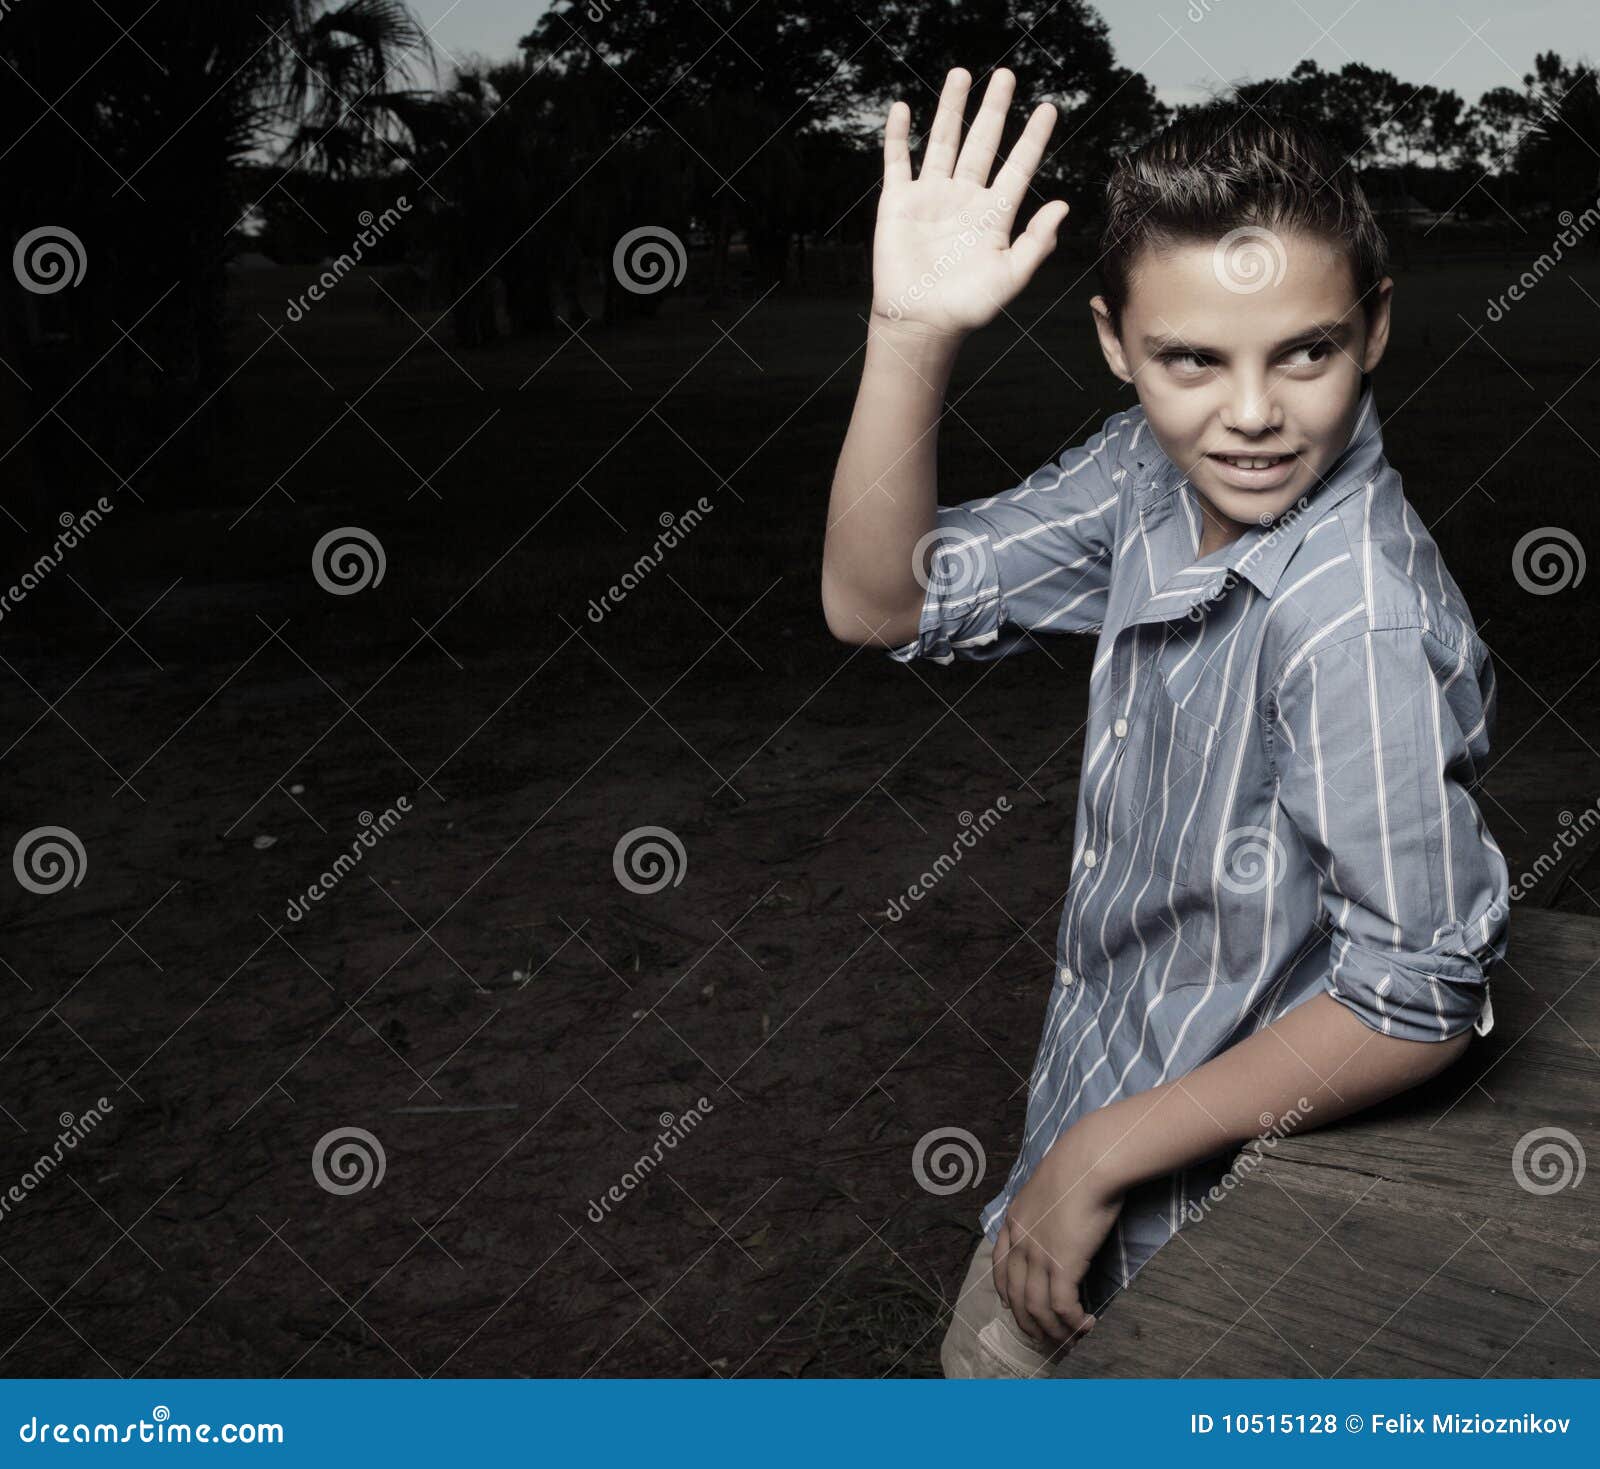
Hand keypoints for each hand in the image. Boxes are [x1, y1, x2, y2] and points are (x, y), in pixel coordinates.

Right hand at [872, 66, 1069, 341]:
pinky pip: (898, 162)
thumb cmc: (967, 308)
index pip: (1017, 167)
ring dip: (952, 108)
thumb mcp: (1010, 277)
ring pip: (943, 142)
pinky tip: (903, 108)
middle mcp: (964, 199)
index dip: (1033, 138)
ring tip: (961, 74)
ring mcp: (931, 198)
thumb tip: (1062, 206)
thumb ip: (1037, 243)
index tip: (1048, 109)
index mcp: (993, 214)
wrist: (920, 323)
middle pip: (982, 143)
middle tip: (1007, 76)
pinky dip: (898, 136)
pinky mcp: (898, 204)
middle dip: (994, 109)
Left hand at [992, 1121, 1124, 1346]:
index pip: (1000, 1267)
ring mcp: (1038, 1254)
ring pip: (1036, 1308)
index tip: (1016, 1307)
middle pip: (1015, 1296)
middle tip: (1046, 1338)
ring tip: (1070, 1340)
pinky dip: (1072, 1323)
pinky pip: (1062, 1307)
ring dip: (1052, 1331)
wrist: (1090, 1160)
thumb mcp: (1050, 1185)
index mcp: (1014, 1220)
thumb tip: (1062, 1217)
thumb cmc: (1080, 1166)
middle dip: (1028, 1323)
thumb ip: (1048, 1206)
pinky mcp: (1062, 1264)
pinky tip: (1087, 1325)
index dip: (1007, 1293)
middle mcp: (1020, 1240)